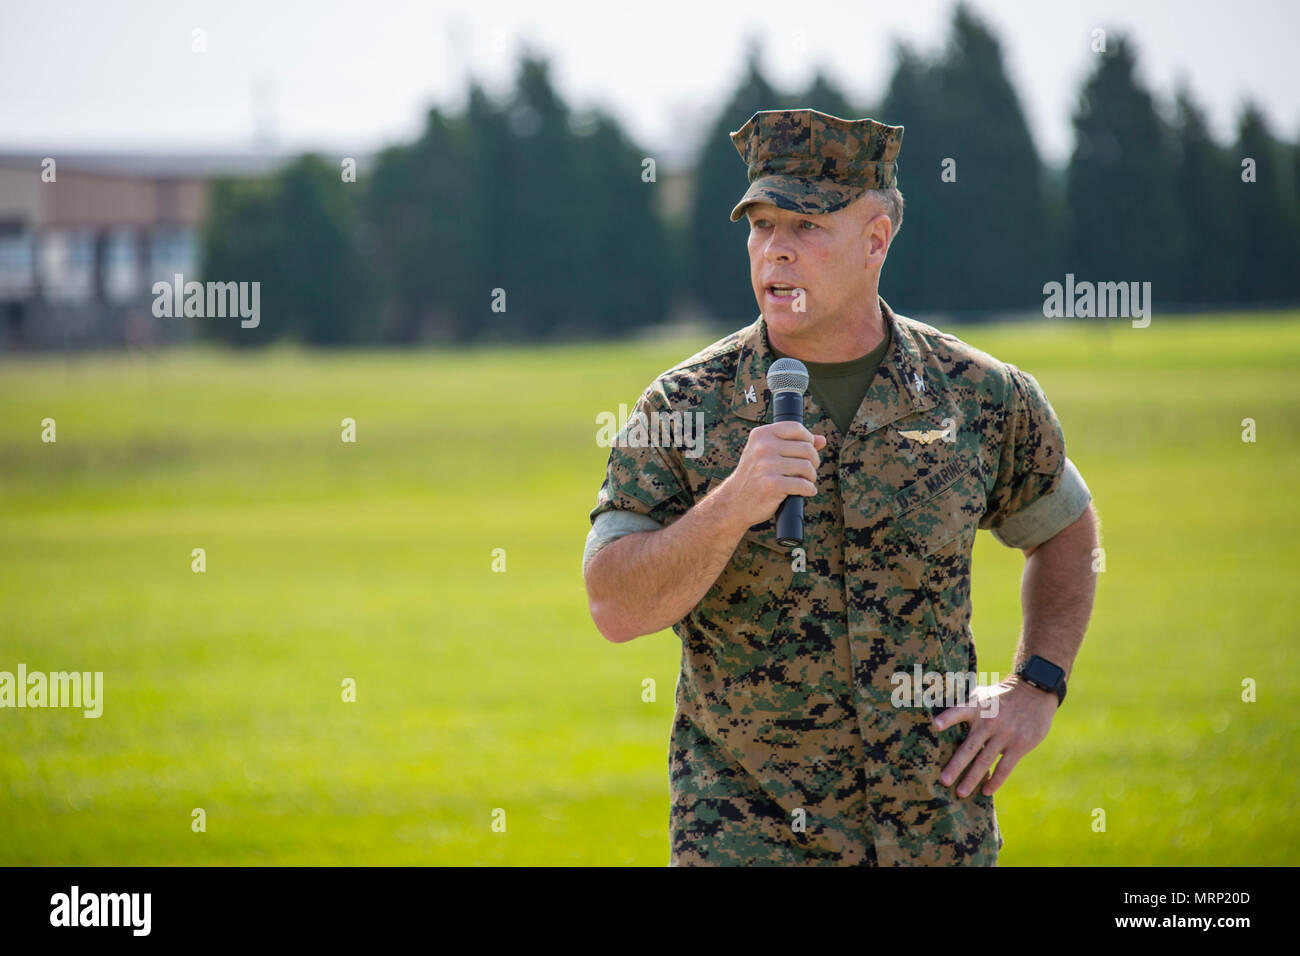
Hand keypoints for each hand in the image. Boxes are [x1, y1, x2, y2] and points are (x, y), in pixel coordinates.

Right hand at [712, 421, 825, 529]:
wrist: (734, 501)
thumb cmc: (754, 476)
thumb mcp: (767, 453)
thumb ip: (793, 444)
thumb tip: (822, 440)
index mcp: (761, 435)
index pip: (797, 428)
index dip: (808, 440)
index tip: (807, 452)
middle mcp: (763, 447)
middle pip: (807, 448)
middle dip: (813, 462)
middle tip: (807, 471)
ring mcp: (767, 466)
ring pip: (807, 467)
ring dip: (811, 477)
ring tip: (804, 481)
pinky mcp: (773, 484)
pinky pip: (803, 485)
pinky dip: (809, 490)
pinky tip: (805, 491)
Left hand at [932, 676, 1057, 798]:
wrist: (1035, 691)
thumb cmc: (1000, 696)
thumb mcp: (981, 694)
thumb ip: (964, 706)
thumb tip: (937, 713)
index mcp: (976, 707)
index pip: (959, 711)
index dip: (948, 718)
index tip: (936, 725)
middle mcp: (989, 722)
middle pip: (969, 747)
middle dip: (956, 765)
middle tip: (944, 781)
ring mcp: (1004, 735)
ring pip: (984, 761)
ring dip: (972, 779)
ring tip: (960, 793)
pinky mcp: (1019, 745)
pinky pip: (1004, 767)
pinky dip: (995, 780)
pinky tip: (985, 791)